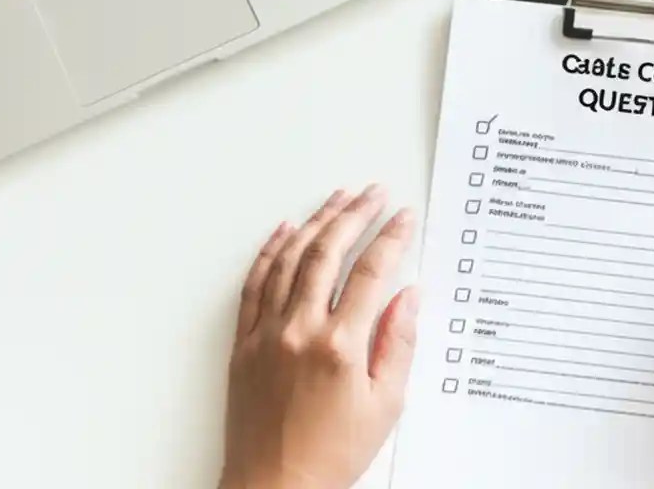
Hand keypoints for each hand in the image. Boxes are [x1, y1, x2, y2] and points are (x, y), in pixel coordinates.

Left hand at [221, 185, 418, 488]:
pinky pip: (254, 284)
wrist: (274, 488)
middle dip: (354, 215)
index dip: (391, 237)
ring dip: (315, 223)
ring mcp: (267, 334)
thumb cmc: (329, 457)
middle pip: (328, 253)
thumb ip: (398, 344)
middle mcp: (300, 330)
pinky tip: (284, 233)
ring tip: (336, 200)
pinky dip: (270, 252)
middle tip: (373, 193)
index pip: (372, 272)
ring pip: (290, 259)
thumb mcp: (385, 405)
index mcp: (340, 345)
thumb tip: (408, 298)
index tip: (403, 217)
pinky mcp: (245, 344)